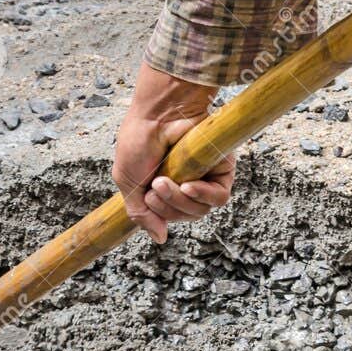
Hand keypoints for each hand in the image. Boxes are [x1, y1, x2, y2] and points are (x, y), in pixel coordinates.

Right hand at [112, 63, 231, 242]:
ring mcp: (207, 177)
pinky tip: (189, 185)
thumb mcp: (128, 182)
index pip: (170, 218)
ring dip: (180, 201)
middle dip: (167, 207)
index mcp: (167, 188)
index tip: (147, 197)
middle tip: (155, 186)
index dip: (159, 215)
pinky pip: (219, 197)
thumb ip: (141, 214)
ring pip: (201, 211)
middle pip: (187, 217)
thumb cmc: (139, 139)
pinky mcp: (223, 168)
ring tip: (165, 181)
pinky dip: (203, 196)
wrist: (157, 112)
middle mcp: (188, 184)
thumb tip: (160, 239)